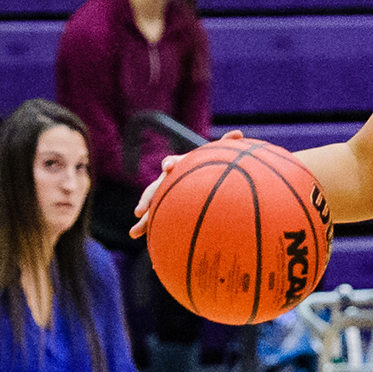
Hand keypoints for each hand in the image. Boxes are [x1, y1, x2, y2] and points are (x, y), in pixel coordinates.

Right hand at [130, 130, 245, 238]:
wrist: (196, 179)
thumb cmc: (205, 166)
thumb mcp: (214, 156)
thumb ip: (224, 145)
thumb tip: (238, 133)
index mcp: (177, 166)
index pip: (172, 163)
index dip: (170, 164)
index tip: (168, 167)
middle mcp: (165, 180)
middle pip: (154, 189)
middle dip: (146, 199)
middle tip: (140, 210)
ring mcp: (161, 195)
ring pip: (150, 206)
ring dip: (143, 219)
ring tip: (134, 232)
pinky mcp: (162, 208)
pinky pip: (153, 219)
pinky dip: (145, 227)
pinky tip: (136, 237)